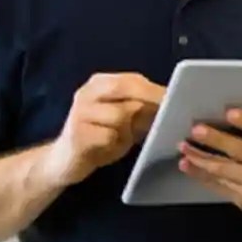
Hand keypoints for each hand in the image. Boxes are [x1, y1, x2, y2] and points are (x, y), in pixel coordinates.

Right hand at [41, 72, 165, 188]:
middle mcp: (86, 94)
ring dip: (130, 129)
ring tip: (126, 138)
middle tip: (168, 116)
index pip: (132, 80)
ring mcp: (79, 113)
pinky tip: (111, 149)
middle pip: (125, 89)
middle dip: (150, 102)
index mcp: (98, 84)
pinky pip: (109, 136)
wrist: (63, 162)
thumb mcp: (123, 120)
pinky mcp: (77, 135)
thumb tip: (173, 104)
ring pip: (120, 114)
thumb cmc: (99, 138)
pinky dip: (116, 144)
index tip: (179, 99)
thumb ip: (141, 109)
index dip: (156, 90)